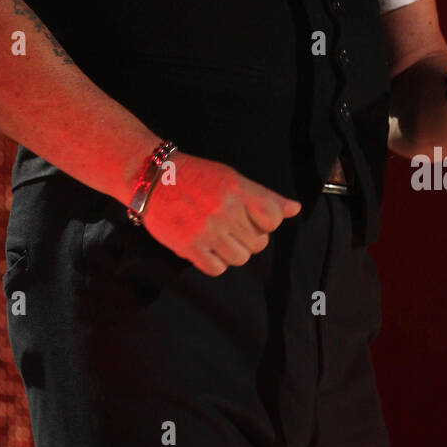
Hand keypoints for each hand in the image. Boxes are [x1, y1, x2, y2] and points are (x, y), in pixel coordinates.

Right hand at [140, 150, 301, 275]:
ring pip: (240, 258)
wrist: (151, 179)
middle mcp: (224, 209)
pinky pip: (217, 269)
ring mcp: (207, 230)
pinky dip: (215, 262)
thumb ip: (263, 196)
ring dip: (232, 252)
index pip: (273, 217)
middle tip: (231, 227)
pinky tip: (206, 248)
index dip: (267, 223)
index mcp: (237, 189)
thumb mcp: (231, 177)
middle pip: (258, 242)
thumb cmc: (194, 177)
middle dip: (248, 238)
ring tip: (218, 238)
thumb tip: (295, 209)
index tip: (253, 219)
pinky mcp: (189, 247)